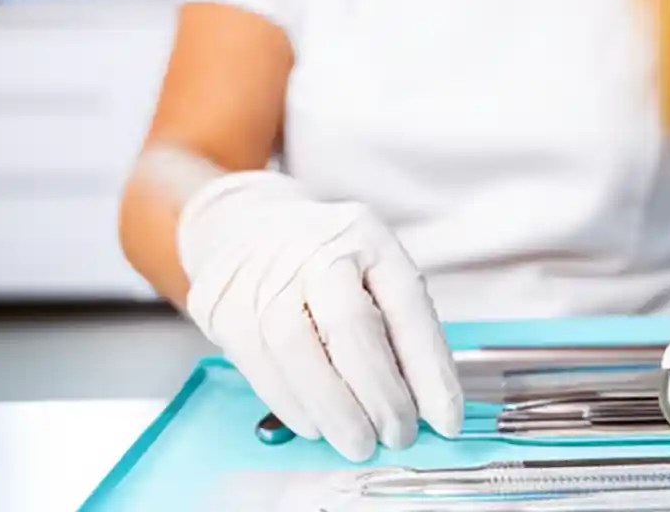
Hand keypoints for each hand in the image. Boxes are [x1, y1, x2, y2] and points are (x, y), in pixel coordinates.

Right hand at [177, 171, 462, 460]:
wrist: (243, 227)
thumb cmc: (322, 261)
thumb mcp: (372, 274)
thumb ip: (400, 332)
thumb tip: (430, 409)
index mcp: (366, 235)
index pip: (406, 303)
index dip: (430, 368)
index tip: (447, 419)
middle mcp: (315, 246)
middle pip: (351, 324)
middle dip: (381, 394)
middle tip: (399, 436)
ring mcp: (263, 272)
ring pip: (298, 349)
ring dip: (335, 410)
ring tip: (359, 442)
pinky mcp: (223, 303)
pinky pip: (260, 364)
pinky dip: (293, 405)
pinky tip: (316, 425)